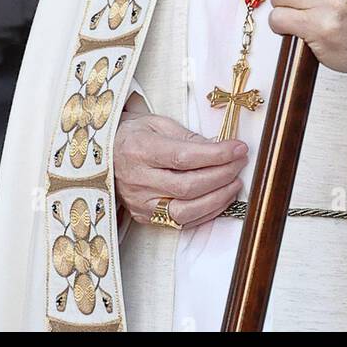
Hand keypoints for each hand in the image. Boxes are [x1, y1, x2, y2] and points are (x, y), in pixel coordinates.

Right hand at [113, 107, 247, 227]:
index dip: (216, 155)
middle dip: (222, 175)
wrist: (105, 154)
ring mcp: (140, 203)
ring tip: (235, 182)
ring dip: (218, 198)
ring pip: (185, 210)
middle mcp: (138, 180)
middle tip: (241, 162)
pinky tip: (221, 199)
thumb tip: (219, 148)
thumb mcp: (158, 123)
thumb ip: (188, 136)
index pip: (184, 157)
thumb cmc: (135, 134)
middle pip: (188, 186)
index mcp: (140, 149)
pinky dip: (206, 213)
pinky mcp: (144, 217)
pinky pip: (180, 222)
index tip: (239, 148)